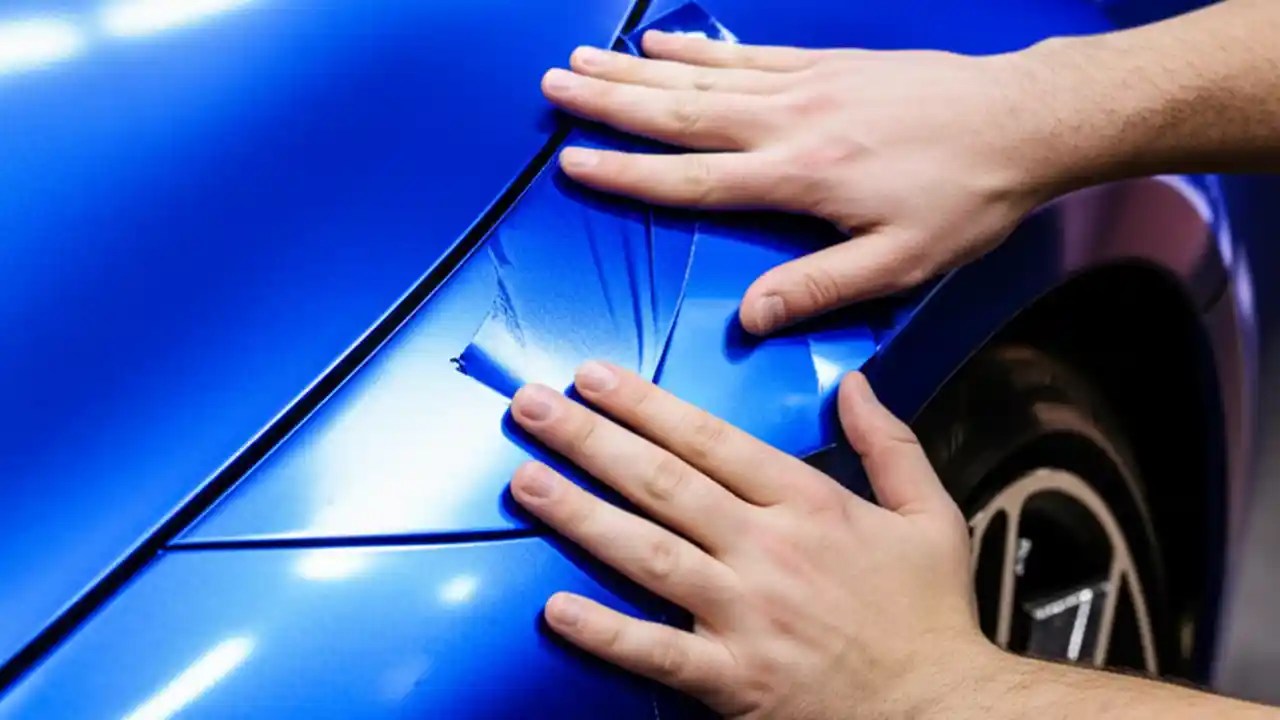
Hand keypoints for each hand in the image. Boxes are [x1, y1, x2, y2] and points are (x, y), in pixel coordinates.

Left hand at [507, 362, 999, 718]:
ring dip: (579, 514)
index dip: (644, 404)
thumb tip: (856, 383)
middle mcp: (768, 550)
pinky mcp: (732, 678)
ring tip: (525, 479)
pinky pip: (656, 651)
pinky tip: (556, 608)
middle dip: (590, 439)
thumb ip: (889, 443)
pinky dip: (605, 631)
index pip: (710, 440)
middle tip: (531, 407)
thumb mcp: (930, 515)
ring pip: (648, 553)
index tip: (593, 377)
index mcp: (809, 505)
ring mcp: (745, 615)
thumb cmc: (930, 616)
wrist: (941, 710)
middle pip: (663, 483)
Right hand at [541, 32, 1064, 333]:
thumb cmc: (963, 199)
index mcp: (798, 177)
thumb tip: (749, 318)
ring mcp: (805, 84)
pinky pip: (746, 53)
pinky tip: (663, 42)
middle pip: (680, 112)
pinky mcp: (825, 63)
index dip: (627, 174)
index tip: (573, 163)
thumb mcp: (899, 264)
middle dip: (610, 103)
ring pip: (702, 75)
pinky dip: (697, 47)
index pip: (692, 179)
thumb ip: (818, 288)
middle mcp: (789, 122)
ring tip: (584, 58)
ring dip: (637, 68)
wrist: (1020, 121)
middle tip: (553, 88)